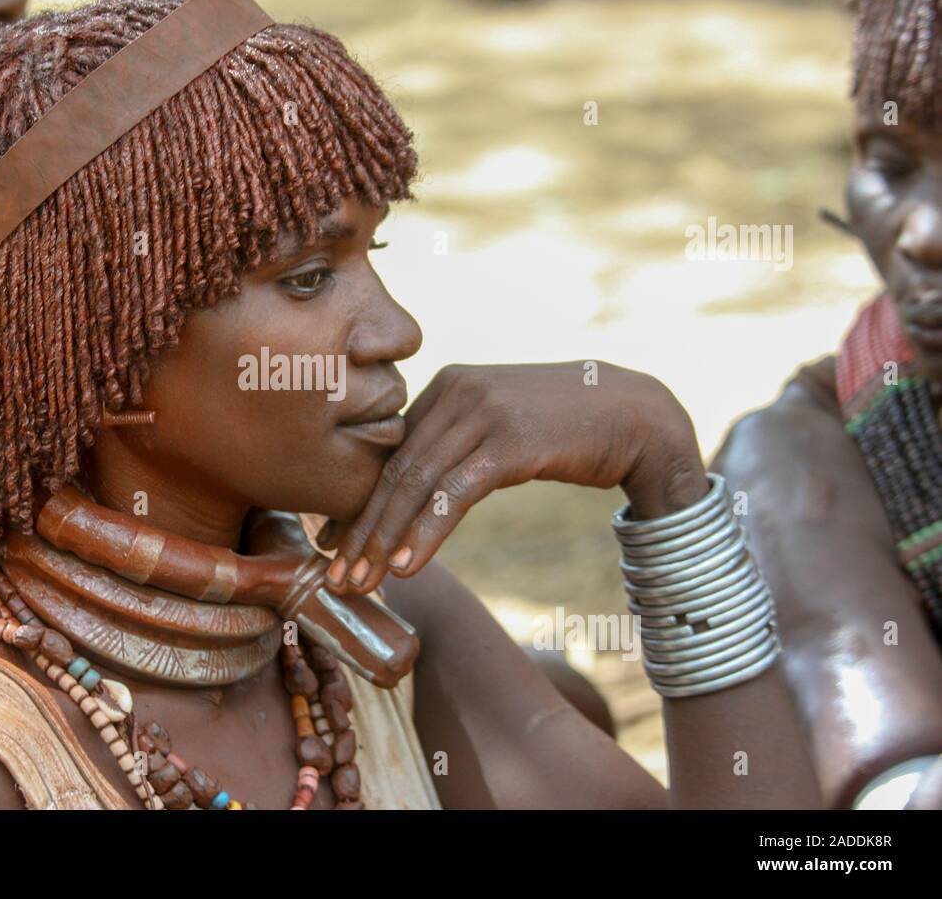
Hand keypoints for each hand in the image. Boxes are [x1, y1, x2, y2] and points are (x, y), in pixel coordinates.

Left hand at [319, 362, 707, 594]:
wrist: (636, 415)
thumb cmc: (565, 430)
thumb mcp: (498, 429)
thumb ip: (455, 447)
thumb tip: (410, 493)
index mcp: (446, 388)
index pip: (389, 453)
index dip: (358, 502)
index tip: (332, 543)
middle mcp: (457, 391)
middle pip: (394, 470)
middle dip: (361, 528)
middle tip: (335, 575)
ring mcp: (484, 413)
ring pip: (417, 484)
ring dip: (385, 539)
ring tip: (361, 581)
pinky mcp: (510, 440)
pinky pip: (456, 492)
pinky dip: (427, 531)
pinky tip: (408, 565)